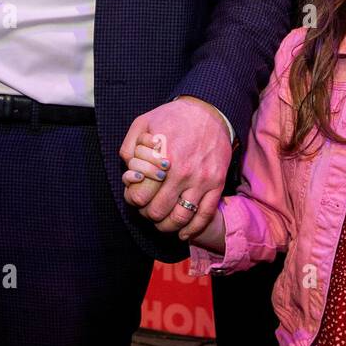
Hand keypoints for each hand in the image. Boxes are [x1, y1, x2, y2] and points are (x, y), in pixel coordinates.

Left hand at [118, 98, 231, 239]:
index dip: (133, 200)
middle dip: (148, 214)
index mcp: (162, 158)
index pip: (140, 196)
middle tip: (147, 209)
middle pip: (158, 211)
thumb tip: (128, 173)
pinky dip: (192, 230)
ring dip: (167, 226)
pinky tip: (183, 234)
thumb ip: (129, 147)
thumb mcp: (143, 123)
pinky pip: (204, 215)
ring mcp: (202, 180)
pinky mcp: (217, 184)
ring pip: (180, 218)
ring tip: (162, 223)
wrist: (209, 111)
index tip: (134, 198)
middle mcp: (182, 172)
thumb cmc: (173, 117)